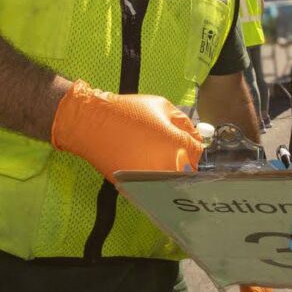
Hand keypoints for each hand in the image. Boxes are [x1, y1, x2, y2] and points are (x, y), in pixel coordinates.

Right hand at [50, 81, 204, 180]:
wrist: (93, 124)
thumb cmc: (126, 112)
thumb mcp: (161, 105)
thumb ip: (182, 121)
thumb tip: (192, 133)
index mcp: (177, 146)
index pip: (197, 152)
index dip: (192, 144)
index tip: (185, 141)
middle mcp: (167, 167)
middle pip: (188, 171)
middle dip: (183, 160)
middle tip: (170, 149)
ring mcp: (151, 180)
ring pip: (170, 182)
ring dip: (168, 171)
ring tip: (154, 156)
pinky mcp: (135, 187)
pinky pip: (151, 185)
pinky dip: (150, 177)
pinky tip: (140, 162)